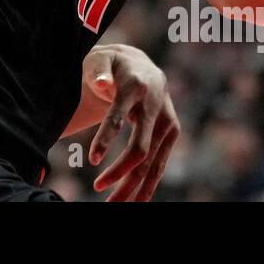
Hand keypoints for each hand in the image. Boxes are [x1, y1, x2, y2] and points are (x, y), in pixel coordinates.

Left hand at [84, 44, 180, 201]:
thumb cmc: (114, 64)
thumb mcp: (102, 59)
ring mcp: (167, 121)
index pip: (119, 116)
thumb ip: (98, 70)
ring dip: (134, 187)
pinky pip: (159, 163)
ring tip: (114, 204)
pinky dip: (148, 184)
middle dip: (120, 173)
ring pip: (151, 162)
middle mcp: (156, 106)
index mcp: (135, 86)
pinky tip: (137, 201)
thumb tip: (100, 84)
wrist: (142, 64)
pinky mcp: (171, 132)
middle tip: (97, 189)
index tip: (92, 160)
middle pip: (140, 148)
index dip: (106, 139)